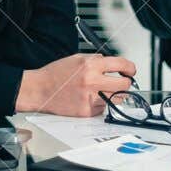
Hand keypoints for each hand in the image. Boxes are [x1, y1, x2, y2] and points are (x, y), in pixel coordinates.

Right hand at [18, 53, 136, 115]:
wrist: (40, 90)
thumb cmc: (56, 74)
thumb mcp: (77, 59)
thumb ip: (97, 60)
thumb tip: (115, 65)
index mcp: (90, 65)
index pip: (122, 65)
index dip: (130, 67)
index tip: (130, 70)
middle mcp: (92, 82)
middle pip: (124, 84)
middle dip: (126, 82)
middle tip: (121, 81)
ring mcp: (90, 98)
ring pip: (117, 98)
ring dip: (115, 93)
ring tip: (103, 89)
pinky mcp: (87, 111)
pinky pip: (103, 108)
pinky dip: (100, 103)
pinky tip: (89, 98)